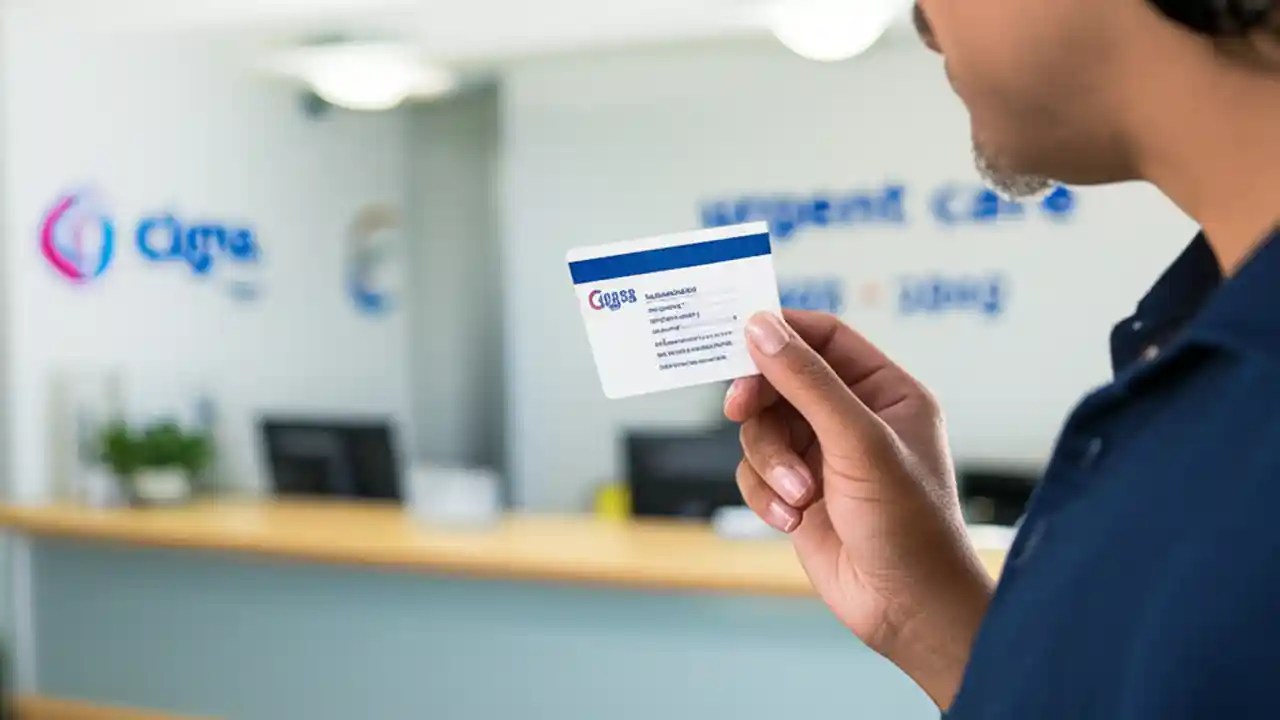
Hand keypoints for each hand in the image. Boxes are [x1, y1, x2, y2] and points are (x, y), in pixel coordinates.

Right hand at [724, 310, 992, 709]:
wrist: (908, 610)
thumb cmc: (910, 524)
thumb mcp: (858, 441)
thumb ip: (807, 381)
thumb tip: (762, 327)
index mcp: (885, 392)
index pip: (825, 339)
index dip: (781, 332)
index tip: (738, 334)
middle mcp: (853, 419)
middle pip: (781, 381)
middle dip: (761, 402)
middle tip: (738, 408)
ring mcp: (824, 457)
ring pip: (762, 429)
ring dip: (769, 462)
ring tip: (797, 496)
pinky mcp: (799, 494)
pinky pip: (756, 473)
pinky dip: (765, 494)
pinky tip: (791, 519)